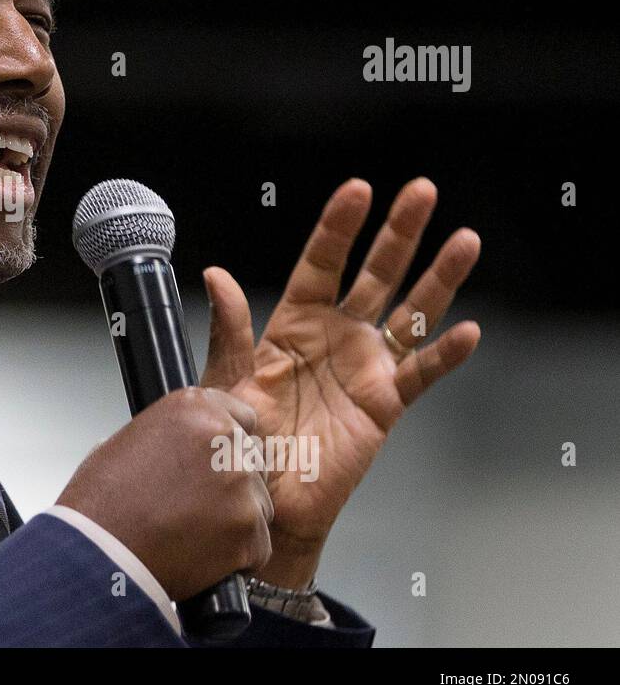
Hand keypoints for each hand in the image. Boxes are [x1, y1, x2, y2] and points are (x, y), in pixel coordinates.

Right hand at [57, 386, 273, 601]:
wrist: (99, 554)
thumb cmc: (102, 504)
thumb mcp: (128, 441)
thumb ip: (172, 436)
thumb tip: (185, 448)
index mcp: (193, 408)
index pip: (242, 418)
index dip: (229, 445)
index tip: (219, 462)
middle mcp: (223, 439)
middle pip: (253, 461)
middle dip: (233, 484)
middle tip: (198, 505)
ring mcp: (241, 485)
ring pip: (258, 504)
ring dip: (236, 520)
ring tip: (193, 534)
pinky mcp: (249, 531)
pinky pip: (258, 545)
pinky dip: (237, 556)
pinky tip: (201, 555)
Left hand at [200, 177, 480, 586]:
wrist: (259, 494)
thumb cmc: (237, 437)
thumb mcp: (226, 379)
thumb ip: (230, 328)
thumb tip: (216, 274)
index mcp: (293, 322)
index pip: (321, 263)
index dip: (339, 227)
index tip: (358, 190)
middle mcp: (335, 336)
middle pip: (375, 274)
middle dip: (399, 233)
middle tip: (422, 191)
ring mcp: (364, 366)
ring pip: (409, 313)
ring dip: (438, 279)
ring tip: (464, 241)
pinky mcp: (383, 404)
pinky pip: (419, 374)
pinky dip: (443, 354)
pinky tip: (468, 331)